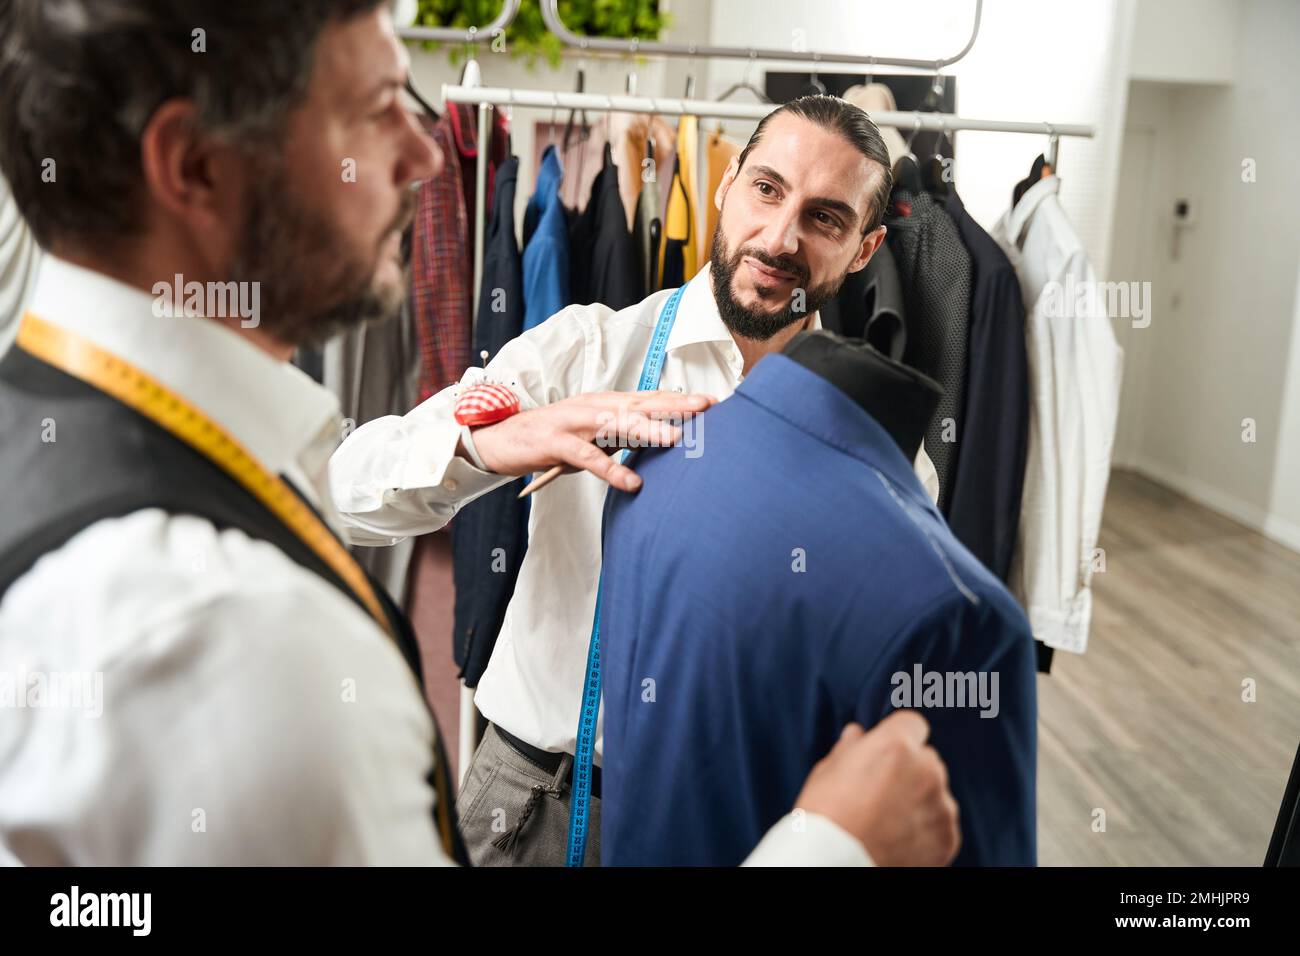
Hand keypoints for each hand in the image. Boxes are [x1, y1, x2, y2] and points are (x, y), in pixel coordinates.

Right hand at [466, 390, 715, 492]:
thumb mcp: (591, 433)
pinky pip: (588, 458)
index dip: (677, 399)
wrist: (503, 439)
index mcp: (603, 402)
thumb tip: (657, 441)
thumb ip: (621, 434)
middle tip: (705, 408)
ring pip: (616, 425)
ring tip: (677, 438)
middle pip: (638, 404)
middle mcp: (592, 406)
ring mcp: (574, 422)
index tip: (709, 402)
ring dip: (648, 431)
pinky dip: (610, 470)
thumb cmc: (553, 439)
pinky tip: (631, 484)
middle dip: (673, 405)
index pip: (646, 398)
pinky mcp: (556, 443)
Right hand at [795, 711, 959, 865]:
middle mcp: (927, 770)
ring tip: (889, 821)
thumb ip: (850, 748)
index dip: (897, 737)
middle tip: (883, 793)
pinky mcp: (948, 837)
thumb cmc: (825, 815)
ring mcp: (942, 806)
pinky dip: (926, 830)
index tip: (886, 753)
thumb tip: (858, 734)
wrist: (836, 865)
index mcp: (897, 745)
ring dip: (919, 801)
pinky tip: (900, 839)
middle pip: (927, 759)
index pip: (912, 723)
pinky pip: (941, 824)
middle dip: (910, 770)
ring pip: (936, 792)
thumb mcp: (827, 772)